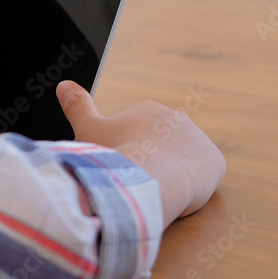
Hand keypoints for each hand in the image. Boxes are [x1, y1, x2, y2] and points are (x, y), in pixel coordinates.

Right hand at [56, 81, 225, 226]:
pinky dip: (191, 187)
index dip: (126, 154)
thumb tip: (62, 83)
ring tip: (153, 190)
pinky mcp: (215, 163)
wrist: (147, 179)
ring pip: (181, 162)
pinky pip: (202, 176)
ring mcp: (199, 140)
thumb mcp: (88, 130)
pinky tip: (175, 195)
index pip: (137, 135)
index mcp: (148, 110)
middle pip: (161, 148)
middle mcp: (177, 119)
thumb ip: (77, 106)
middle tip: (134, 182)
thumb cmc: (113, 155)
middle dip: (150, 163)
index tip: (119, 168)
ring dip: (170, 175)